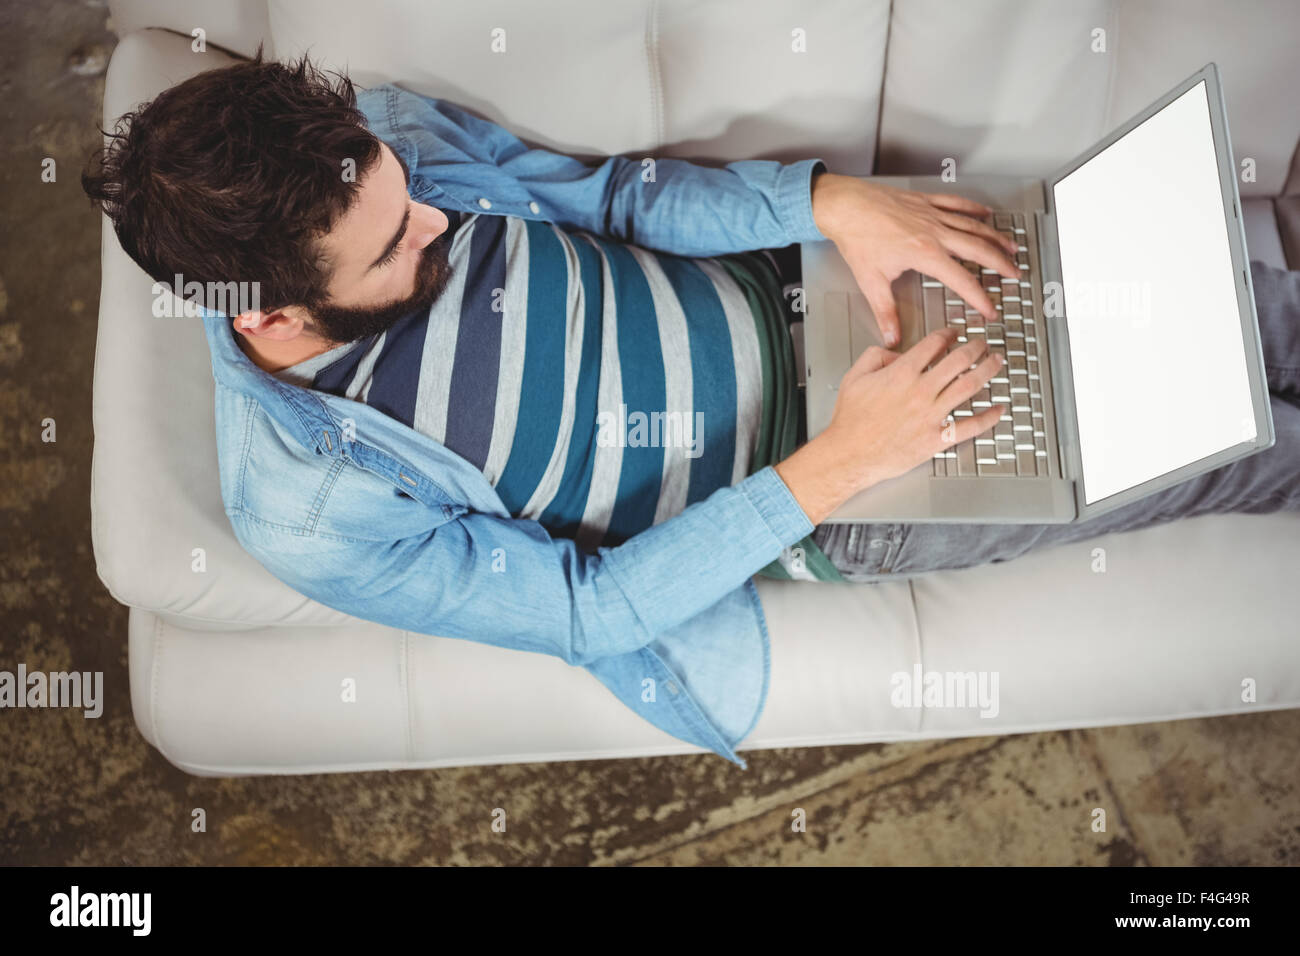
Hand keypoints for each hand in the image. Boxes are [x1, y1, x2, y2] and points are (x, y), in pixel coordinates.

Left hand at [811, 173, 1019, 345]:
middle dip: (1000, 264)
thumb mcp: (871, 281)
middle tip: (1015, 274)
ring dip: (995, 237)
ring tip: (1012, 247)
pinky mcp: (925, 202)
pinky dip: (974, 209)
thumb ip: (885, 312)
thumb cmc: (856, 238)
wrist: (845, 206)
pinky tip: (986, 213)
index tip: (990, 309)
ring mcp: (932, 215)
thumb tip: (892, 336)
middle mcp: (934, 232)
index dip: (979, 297)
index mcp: (925, 254)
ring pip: (973, 226)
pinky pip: (957, 203)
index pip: (962, 280)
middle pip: (978, 250)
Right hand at [825, 327, 1005, 487]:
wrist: (849, 454)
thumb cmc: (851, 421)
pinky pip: (970, 426)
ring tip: (996, 363)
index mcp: (902, 373)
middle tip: (982, 344)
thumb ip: (875, 356)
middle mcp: (921, 391)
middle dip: (976, 347)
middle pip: (959, 360)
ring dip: (988, 371)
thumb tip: (895, 353)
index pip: (934, 344)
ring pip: (970, 386)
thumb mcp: (854, 377)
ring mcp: (932, 415)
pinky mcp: (937, 439)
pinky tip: (998, 410)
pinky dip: (989, 418)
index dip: (948, 335)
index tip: (954, 334)